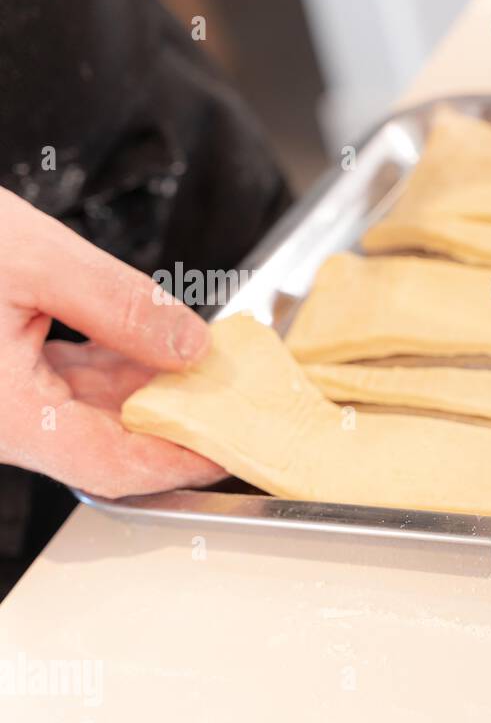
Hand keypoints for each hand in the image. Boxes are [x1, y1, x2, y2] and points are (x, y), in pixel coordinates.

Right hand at [0, 189, 226, 497]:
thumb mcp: (33, 256)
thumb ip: (120, 304)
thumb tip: (190, 345)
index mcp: (2, 413)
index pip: (113, 465)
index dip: (182, 460)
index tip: (235, 446)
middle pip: (105, 444)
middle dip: (173, 421)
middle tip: (234, 396)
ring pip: (85, 414)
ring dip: (145, 392)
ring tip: (203, 363)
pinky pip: (61, 384)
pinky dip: (109, 368)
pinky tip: (147, 342)